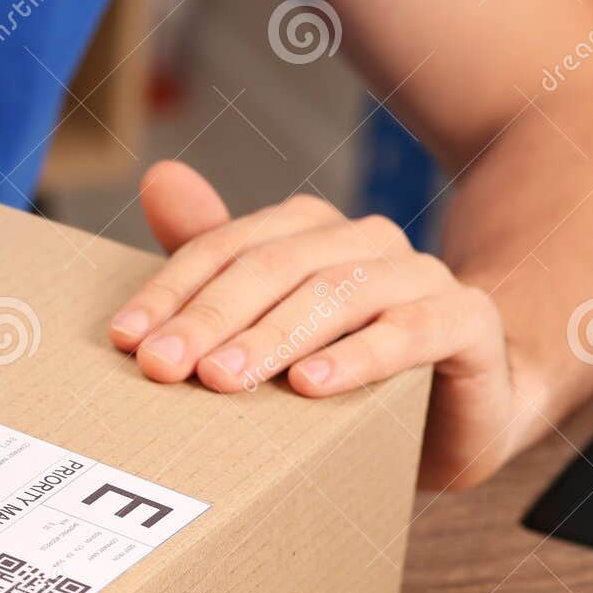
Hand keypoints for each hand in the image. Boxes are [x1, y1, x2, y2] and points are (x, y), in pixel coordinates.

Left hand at [108, 161, 524, 489]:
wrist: (458, 415)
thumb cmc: (347, 369)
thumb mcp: (269, 325)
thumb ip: (215, 261)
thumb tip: (157, 178)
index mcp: (308, 233)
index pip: (225, 250)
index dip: (171, 292)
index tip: (126, 339)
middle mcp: (364, 241)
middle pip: (274, 268)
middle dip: (210, 318)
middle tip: (163, 366)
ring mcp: (420, 276)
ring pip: (337, 294)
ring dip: (273, 337)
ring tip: (223, 379)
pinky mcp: (466, 322)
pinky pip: (411, 333)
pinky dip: (358, 357)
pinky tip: (310, 385)